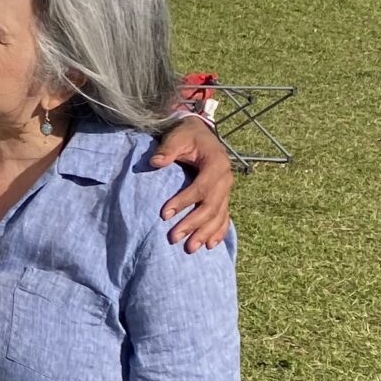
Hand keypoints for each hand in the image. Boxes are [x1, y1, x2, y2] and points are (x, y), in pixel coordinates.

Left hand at [148, 115, 231, 251]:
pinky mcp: (224, 196)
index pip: (201, 188)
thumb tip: (155, 162)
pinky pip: (224, 217)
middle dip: (193, 224)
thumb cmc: (187, 135)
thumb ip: (167, 149)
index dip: (184, 202)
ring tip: (189, 248)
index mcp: (216, 163)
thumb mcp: (177, 137)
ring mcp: (226, 190)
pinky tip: (209, 245)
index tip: (164, 214)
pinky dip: (218, 232)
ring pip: (219, 216)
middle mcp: (225, 179)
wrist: (201, 132)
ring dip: (205, 233)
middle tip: (174, 238)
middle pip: (211, 206)